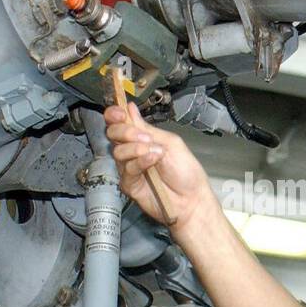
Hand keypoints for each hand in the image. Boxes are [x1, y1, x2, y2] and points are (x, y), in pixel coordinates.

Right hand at [104, 100, 214, 229]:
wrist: (192, 199)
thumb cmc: (186, 172)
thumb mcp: (170, 142)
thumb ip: (147, 128)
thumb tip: (130, 108)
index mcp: (142, 138)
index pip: (120, 122)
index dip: (115, 115)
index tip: (120, 113)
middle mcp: (132, 151)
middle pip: (113, 135)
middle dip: (125, 131)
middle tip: (144, 137)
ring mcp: (130, 168)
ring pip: (118, 152)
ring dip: (136, 148)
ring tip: (156, 153)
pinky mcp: (129, 185)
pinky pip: (127, 170)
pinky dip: (140, 162)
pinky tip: (153, 160)